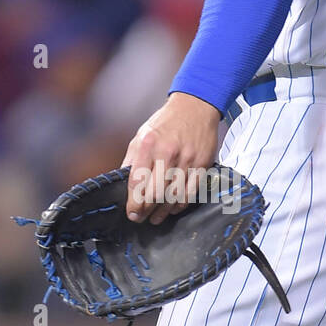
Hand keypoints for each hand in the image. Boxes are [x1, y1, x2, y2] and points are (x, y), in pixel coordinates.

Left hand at [121, 92, 221, 223]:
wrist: (194, 107)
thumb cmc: (165, 123)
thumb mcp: (141, 135)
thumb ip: (132, 160)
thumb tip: (123, 184)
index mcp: (148, 144)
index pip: (137, 181)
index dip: (133, 202)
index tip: (131, 213)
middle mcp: (167, 152)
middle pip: (155, 193)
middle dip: (146, 210)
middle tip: (141, 218)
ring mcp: (187, 159)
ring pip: (173, 196)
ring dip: (163, 212)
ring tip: (155, 218)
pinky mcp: (202, 164)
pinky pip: (190, 193)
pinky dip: (180, 205)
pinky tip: (173, 208)